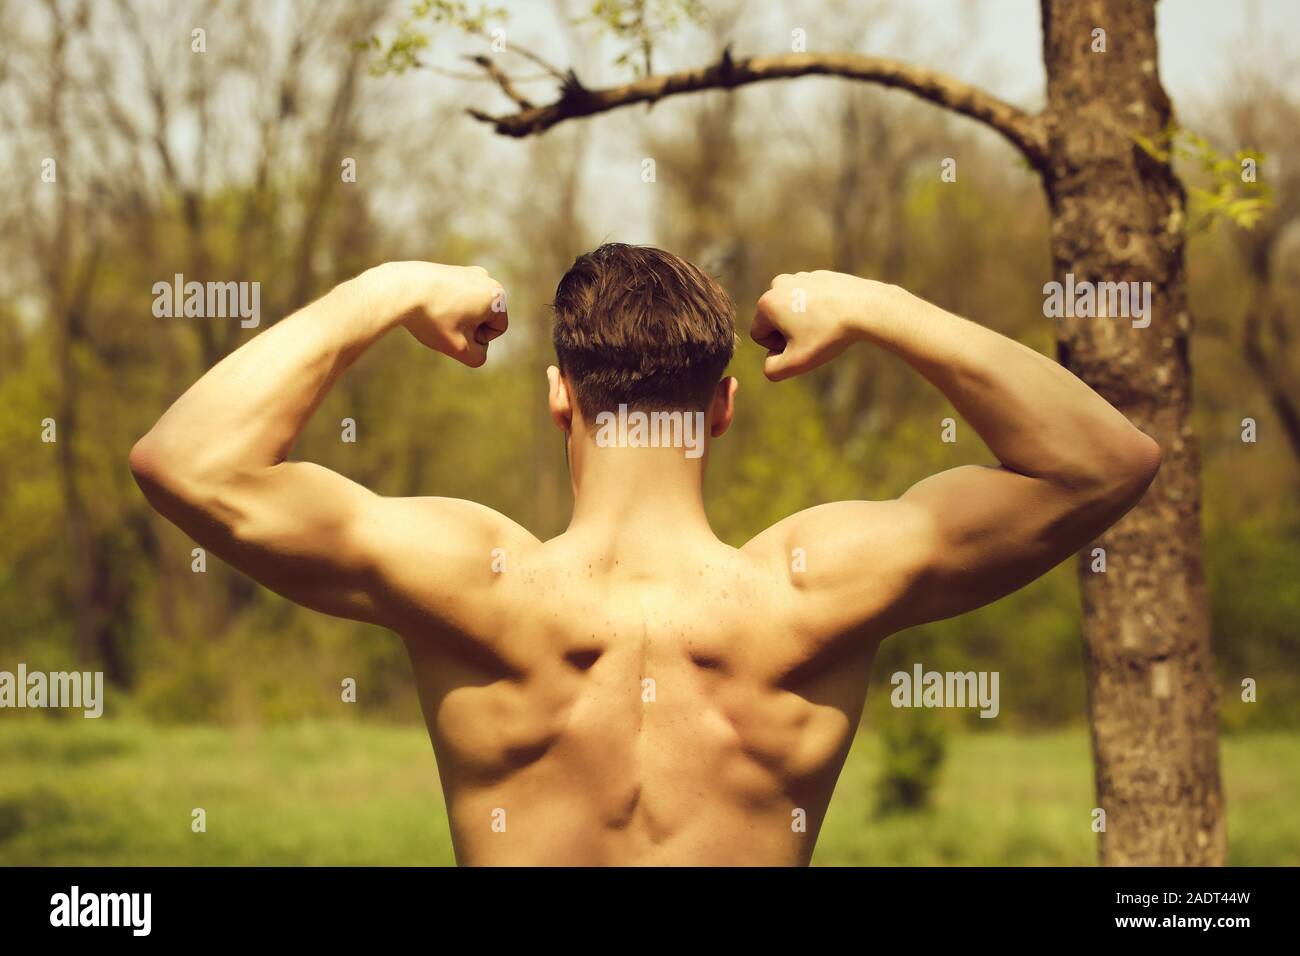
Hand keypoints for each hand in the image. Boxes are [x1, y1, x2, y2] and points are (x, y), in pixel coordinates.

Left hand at [368, 261, 507, 366]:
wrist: (399, 288)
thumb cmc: (432, 318)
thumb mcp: (458, 348)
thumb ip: (478, 357)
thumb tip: (479, 348)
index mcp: (497, 296)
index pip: (496, 330)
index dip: (476, 340)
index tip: (454, 333)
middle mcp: (488, 280)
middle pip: (484, 318)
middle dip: (467, 327)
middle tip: (443, 325)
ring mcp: (469, 272)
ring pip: (470, 309)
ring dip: (457, 318)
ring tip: (435, 315)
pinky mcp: (453, 269)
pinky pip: (458, 298)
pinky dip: (447, 306)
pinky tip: (428, 305)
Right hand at [751, 271, 895, 379]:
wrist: (865, 308)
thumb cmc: (828, 335)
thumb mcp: (796, 363)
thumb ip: (772, 370)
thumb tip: (770, 361)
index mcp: (767, 303)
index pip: (759, 335)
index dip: (777, 349)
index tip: (800, 347)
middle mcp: (778, 284)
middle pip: (775, 320)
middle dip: (789, 333)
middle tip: (814, 338)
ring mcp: (800, 277)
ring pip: (792, 309)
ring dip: (803, 322)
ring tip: (825, 327)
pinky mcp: (819, 275)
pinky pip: (810, 299)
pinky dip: (818, 310)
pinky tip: (834, 316)